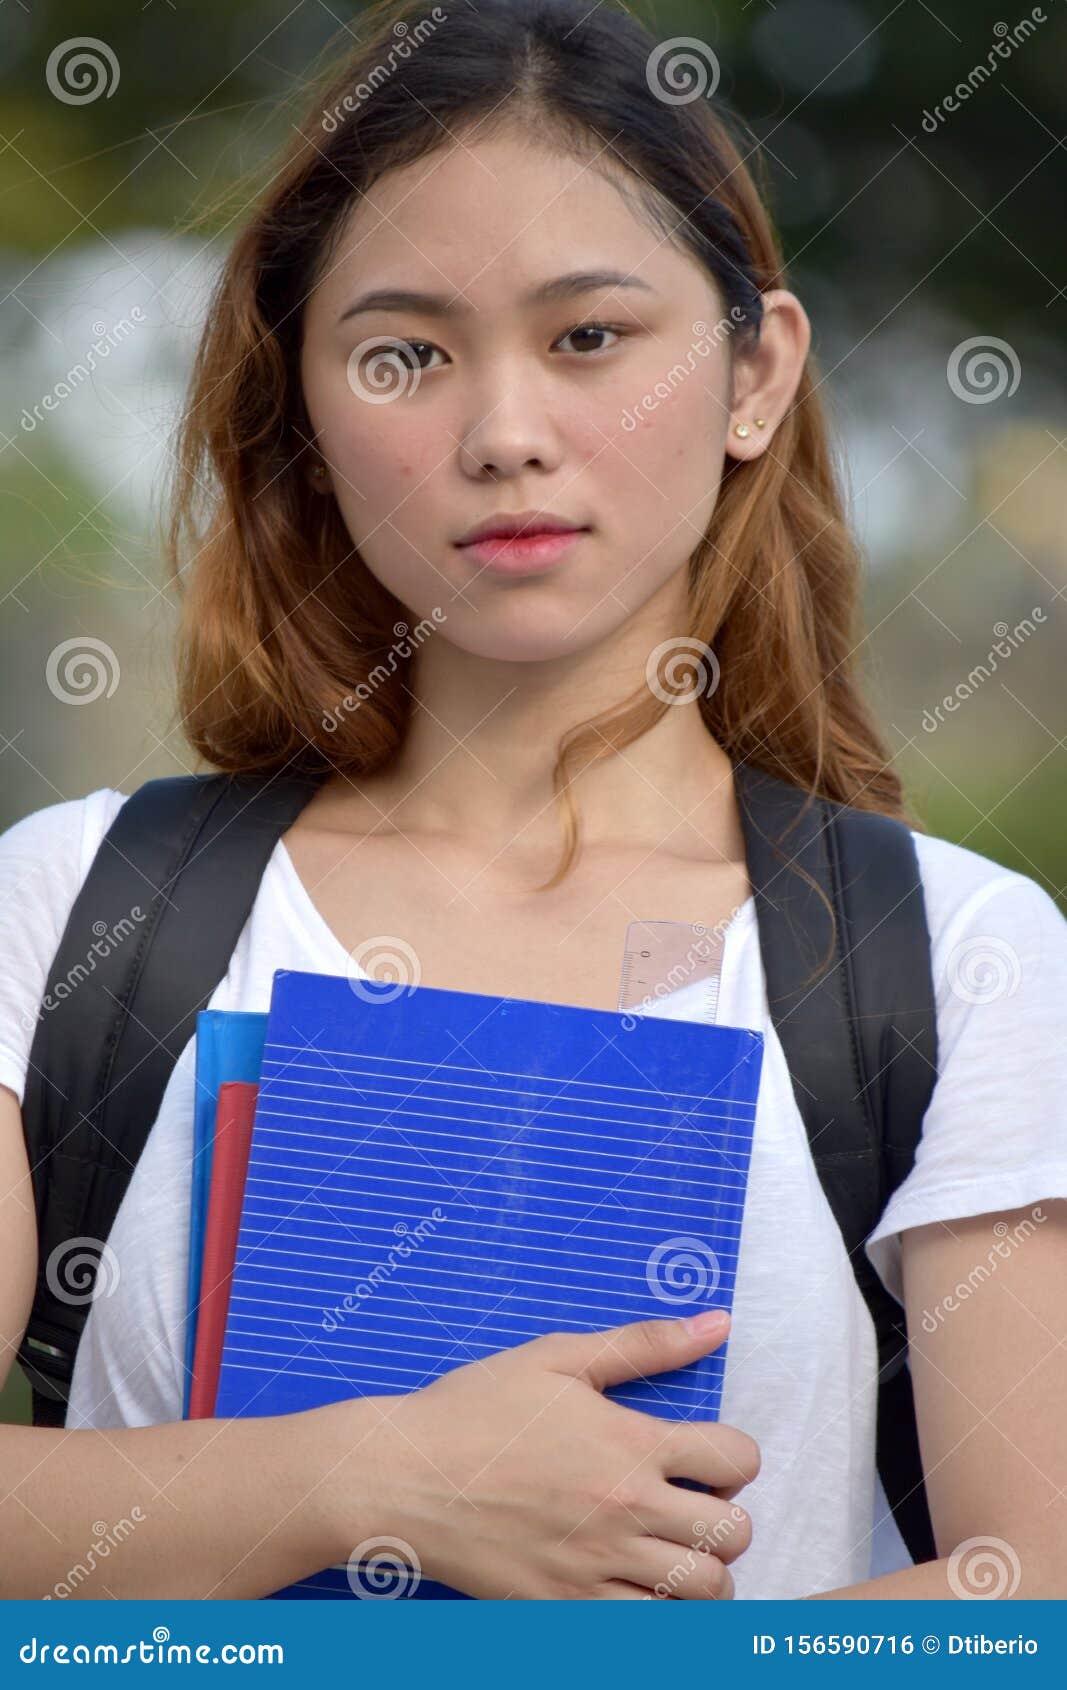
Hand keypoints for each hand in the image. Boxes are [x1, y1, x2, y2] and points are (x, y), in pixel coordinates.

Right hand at [374, 1310, 758, 1598]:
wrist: (405, 1477)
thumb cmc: (476, 1409)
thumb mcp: (559, 1357)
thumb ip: (644, 1344)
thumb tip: (717, 1324)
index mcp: (631, 1442)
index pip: (736, 1460)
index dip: (733, 1456)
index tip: (706, 1457)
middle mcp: (627, 1509)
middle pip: (733, 1534)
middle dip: (726, 1517)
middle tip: (690, 1507)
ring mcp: (599, 1566)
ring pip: (703, 1592)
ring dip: (701, 1571)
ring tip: (670, 1550)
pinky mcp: (568, 1609)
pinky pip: (648, 1631)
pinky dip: (657, 1612)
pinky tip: (635, 1585)